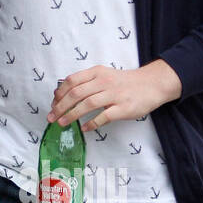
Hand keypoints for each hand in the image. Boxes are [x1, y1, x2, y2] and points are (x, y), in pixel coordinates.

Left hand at [46, 61, 181, 131]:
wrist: (151, 84)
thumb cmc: (124, 82)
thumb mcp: (104, 75)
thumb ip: (87, 82)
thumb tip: (63, 94)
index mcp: (97, 73)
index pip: (72, 81)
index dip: (59, 93)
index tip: (53, 104)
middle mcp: (104, 82)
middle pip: (76, 93)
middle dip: (60, 107)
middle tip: (52, 117)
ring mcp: (114, 95)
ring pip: (87, 104)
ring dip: (72, 115)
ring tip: (63, 123)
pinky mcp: (123, 108)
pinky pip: (103, 117)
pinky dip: (92, 123)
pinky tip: (84, 128)